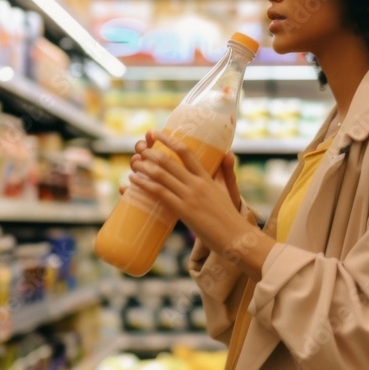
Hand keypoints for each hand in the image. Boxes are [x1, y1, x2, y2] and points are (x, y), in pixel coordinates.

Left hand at [129, 131, 272, 277]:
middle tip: (140, 148)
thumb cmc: (229, 215)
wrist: (235, 237)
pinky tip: (134, 181)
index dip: (169, 140)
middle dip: (151, 153)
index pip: (186, 152)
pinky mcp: (184, 211)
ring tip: (134, 162)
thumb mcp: (227, 190)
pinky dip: (145, 185)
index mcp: (206, 177)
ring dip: (144, 167)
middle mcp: (196, 183)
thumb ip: (224, 172)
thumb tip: (227, 153)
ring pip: (161, 176)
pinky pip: (160, 194)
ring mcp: (189, 197)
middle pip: (169, 161)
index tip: (157, 133)